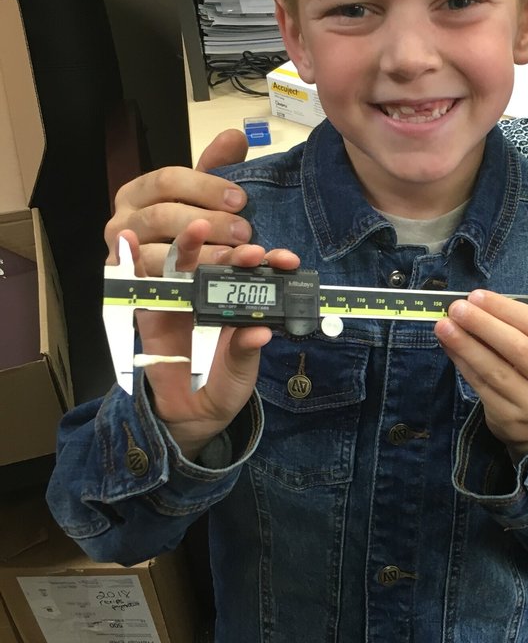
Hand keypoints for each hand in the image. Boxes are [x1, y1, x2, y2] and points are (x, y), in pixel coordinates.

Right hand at [105, 128, 251, 273]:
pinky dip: (180, 280)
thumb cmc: (181, 226)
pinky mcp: (133, 287)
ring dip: (201, 255)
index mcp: (137, 193)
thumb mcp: (196, 195)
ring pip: (159, 254)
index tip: (240, 199)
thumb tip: (234, 137)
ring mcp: (124, 258)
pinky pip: (158, 284)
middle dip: (208, 223)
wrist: (162, 272)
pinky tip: (201, 279)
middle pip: (163, 217)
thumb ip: (215, 166)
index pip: (167, 181)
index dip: (204, 187)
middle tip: (244, 231)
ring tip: (234, 257)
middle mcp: (123, 223)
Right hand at [123, 220, 299, 459]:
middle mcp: (210, 296)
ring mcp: (180, 299)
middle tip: (248, 252)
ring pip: (182, 263)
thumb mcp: (240, 371)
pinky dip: (129, 259)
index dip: (270, 264)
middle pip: (221, 262)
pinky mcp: (150, 310)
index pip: (256, 275)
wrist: (190, 414)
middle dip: (236, 253)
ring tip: (195, 228)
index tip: (285, 261)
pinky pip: (138, 282)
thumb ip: (245, 350)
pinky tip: (127, 240)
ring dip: (188, 242)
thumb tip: (260, 332)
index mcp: (239, 306)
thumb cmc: (222, 386)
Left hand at [435, 290, 527, 456]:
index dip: (505, 308)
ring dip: (466, 345)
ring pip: (495, 369)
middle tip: (457, 308)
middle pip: (518, 347)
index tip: (477, 296)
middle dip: (484, 324)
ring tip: (444, 326)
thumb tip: (472, 306)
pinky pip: (481, 385)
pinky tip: (449, 347)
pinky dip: (463, 363)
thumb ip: (510, 328)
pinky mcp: (509, 416)